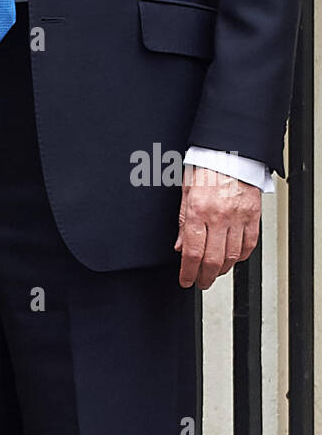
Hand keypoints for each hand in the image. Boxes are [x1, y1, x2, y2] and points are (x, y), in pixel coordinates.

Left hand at [174, 164, 260, 288]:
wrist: (230, 153)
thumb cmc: (206, 168)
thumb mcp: (185, 192)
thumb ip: (183, 222)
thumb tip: (181, 247)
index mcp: (198, 210)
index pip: (193, 253)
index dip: (188, 272)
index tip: (186, 280)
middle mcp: (219, 217)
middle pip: (213, 260)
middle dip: (205, 277)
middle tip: (200, 282)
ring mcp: (238, 218)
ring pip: (233, 256)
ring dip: (222, 269)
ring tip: (214, 272)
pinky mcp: (253, 216)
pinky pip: (249, 245)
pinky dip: (241, 256)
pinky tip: (233, 259)